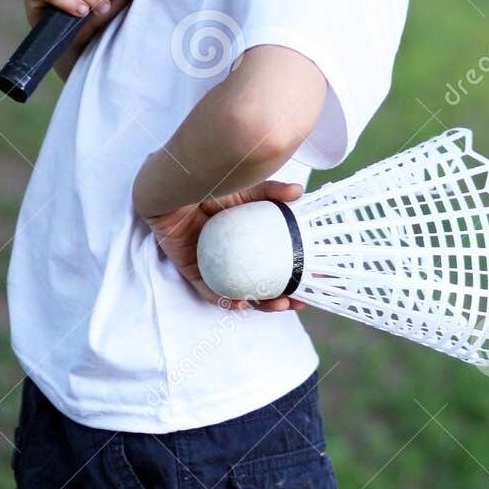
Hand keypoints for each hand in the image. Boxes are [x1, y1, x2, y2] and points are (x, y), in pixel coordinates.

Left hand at [143, 180, 308, 313]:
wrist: (175, 184)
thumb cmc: (209, 184)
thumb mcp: (246, 189)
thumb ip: (271, 192)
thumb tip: (299, 192)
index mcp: (245, 241)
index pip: (273, 263)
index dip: (293, 274)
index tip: (313, 280)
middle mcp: (230, 256)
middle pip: (258, 284)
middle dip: (280, 298)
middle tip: (299, 302)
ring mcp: (212, 265)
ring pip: (238, 293)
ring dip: (259, 304)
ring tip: (279, 304)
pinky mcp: (192, 271)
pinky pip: (211, 291)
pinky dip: (227, 300)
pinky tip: (244, 303)